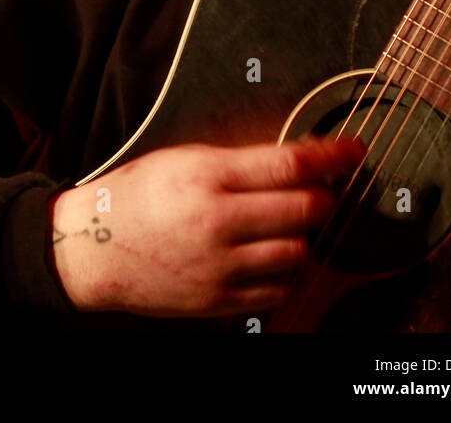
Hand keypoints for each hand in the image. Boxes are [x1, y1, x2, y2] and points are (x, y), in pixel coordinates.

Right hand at [49, 135, 364, 317]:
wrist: (97, 247)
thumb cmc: (138, 195)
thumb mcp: (185, 159)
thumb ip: (239, 161)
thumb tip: (295, 161)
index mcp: (208, 176)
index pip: (289, 163)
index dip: (331, 156)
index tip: (353, 151)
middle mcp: (218, 221)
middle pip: (303, 209)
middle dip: (322, 197)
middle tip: (319, 191)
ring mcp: (220, 265)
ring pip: (296, 251)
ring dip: (300, 236)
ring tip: (283, 225)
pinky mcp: (218, 299)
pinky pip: (276, 290)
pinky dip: (282, 273)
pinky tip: (267, 258)